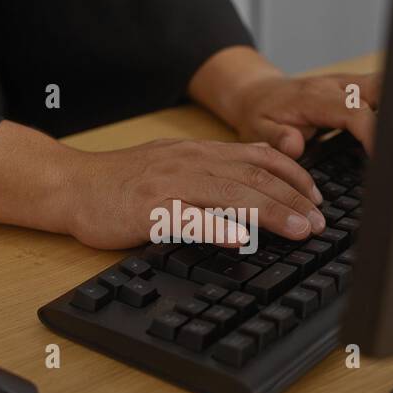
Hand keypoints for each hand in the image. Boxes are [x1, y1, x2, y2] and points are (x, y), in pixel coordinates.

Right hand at [61, 138, 326, 249]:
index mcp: (199, 153)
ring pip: (231, 196)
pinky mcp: (150, 211)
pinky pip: (189, 219)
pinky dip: (218, 228)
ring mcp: (171, 186)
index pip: (259, 157)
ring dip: (271, 213)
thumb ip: (212, 171)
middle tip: (320, 223)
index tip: (317, 198)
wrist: (72, 186)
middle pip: (254, 179)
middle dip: (293, 200)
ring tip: (299, 230)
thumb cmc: (122, 182)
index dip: (294, 176)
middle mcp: (191, 163)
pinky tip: (241, 239)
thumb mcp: (174, 164)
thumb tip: (255, 184)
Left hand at [229, 72, 381, 157]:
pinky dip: (389, 107)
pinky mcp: (353, 88)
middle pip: (380, 89)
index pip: (355, 112)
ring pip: (384, 86)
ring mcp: (347, 85)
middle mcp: (336, 86)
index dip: (372, 134)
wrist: (259, 93)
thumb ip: (277, 138)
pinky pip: (379, 92)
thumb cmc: (261, 114)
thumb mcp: (259, 130)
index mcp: (315, 98)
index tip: (379, 159)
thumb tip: (295, 145)